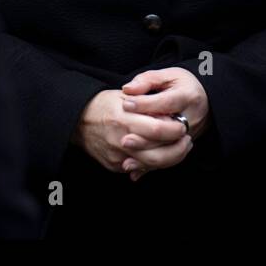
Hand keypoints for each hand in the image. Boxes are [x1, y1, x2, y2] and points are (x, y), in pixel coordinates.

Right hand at [72, 89, 190, 176]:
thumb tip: (170, 118)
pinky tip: (162, 153)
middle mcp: (121, 140)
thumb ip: (147, 106)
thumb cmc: (104, 104)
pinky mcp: (115, 166)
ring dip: (171, 158)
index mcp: (125, 118)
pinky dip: (154, 163)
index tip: (183, 126)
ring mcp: (117, 156)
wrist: (78, 121)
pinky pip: (140, 168)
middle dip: (178, 149)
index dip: (175, 130)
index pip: (159, 130)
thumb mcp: (125, 97)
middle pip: (158, 154)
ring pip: (152, 165)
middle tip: (187, 141)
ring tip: (180, 148)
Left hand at [119, 67, 210, 179]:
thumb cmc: (183, 85)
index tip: (125, 104)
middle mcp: (191, 118)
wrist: (207, 100)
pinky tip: (131, 165)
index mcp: (188, 97)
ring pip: (167, 150)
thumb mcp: (169, 75)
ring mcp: (189, 135)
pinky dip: (148, 165)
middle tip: (124, 138)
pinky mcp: (184, 146)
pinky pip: (166, 159)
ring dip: (145, 154)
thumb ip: (148, 80)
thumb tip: (128, 89)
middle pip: (167, 132)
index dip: (144, 104)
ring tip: (125, 153)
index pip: (166, 102)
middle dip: (144, 136)